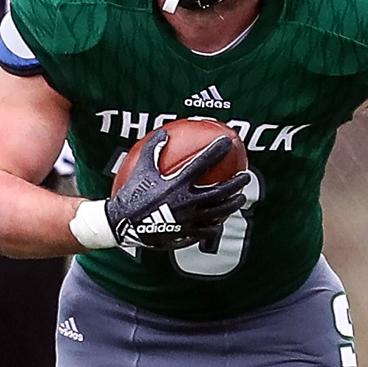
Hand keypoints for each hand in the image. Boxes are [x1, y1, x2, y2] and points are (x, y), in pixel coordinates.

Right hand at [106, 129, 251, 250]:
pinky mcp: (186, 234)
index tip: (228, 142)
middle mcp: (187, 201)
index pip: (203, 163)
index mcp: (177, 183)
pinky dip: (217, 225)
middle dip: (237, 183)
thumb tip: (164, 132)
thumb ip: (153, 149)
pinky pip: (208, 230)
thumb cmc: (131, 194)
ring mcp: (189, 219)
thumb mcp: (141, 169)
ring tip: (240, 199)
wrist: (123, 224)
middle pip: (220, 191)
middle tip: (245, 177)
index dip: (217, 150)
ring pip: (219, 212)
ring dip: (233, 204)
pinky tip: (220, 222)